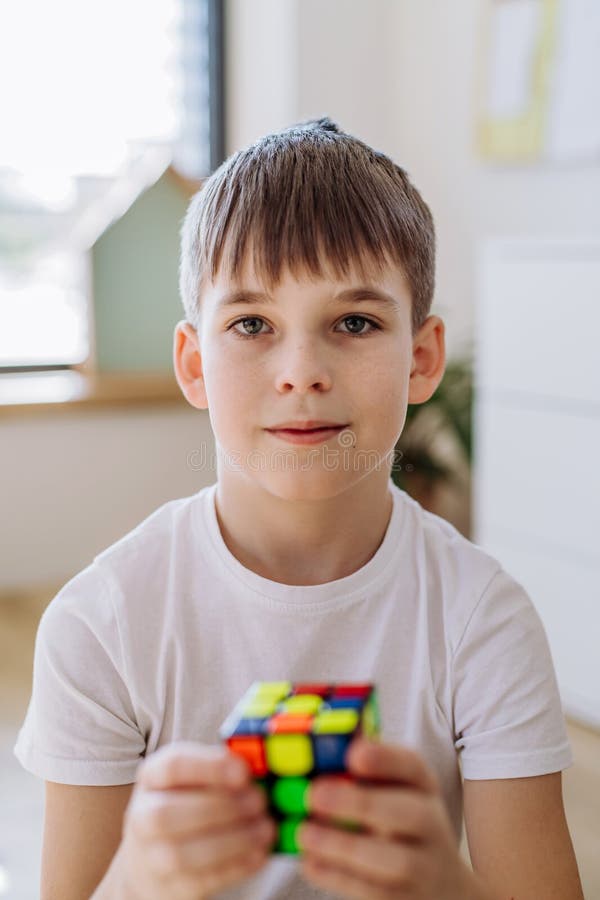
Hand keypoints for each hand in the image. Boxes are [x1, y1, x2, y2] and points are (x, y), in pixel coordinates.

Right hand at [119, 741, 275, 899]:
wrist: (153, 857)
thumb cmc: (185, 803)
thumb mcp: (195, 777)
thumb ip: (223, 768)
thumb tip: (260, 765)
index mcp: (151, 778)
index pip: (172, 767)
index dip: (209, 768)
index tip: (243, 772)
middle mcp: (143, 817)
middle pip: (169, 813)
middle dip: (221, 807)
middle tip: (259, 801)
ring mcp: (153, 857)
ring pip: (182, 854)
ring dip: (232, 841)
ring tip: (265, 828)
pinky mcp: (173, 888)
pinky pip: (202, 881)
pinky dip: (235, 867)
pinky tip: (259, 852)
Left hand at [297, 737, 484, 899]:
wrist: (444, 887)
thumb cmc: (403, 826)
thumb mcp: (397, 792)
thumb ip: (367, 772)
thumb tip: (323, 744)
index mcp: (424, 788)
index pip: (414, 767)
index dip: (386, 759)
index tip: (354, 754)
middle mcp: (432, 825)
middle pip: (411, 814)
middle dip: (362, 803)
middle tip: (316, 794)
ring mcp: (425, 868)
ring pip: (395, 861)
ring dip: (345, 846)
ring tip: (305, 832)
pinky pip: (374, 893)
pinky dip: (338, 877)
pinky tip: (310, 861)